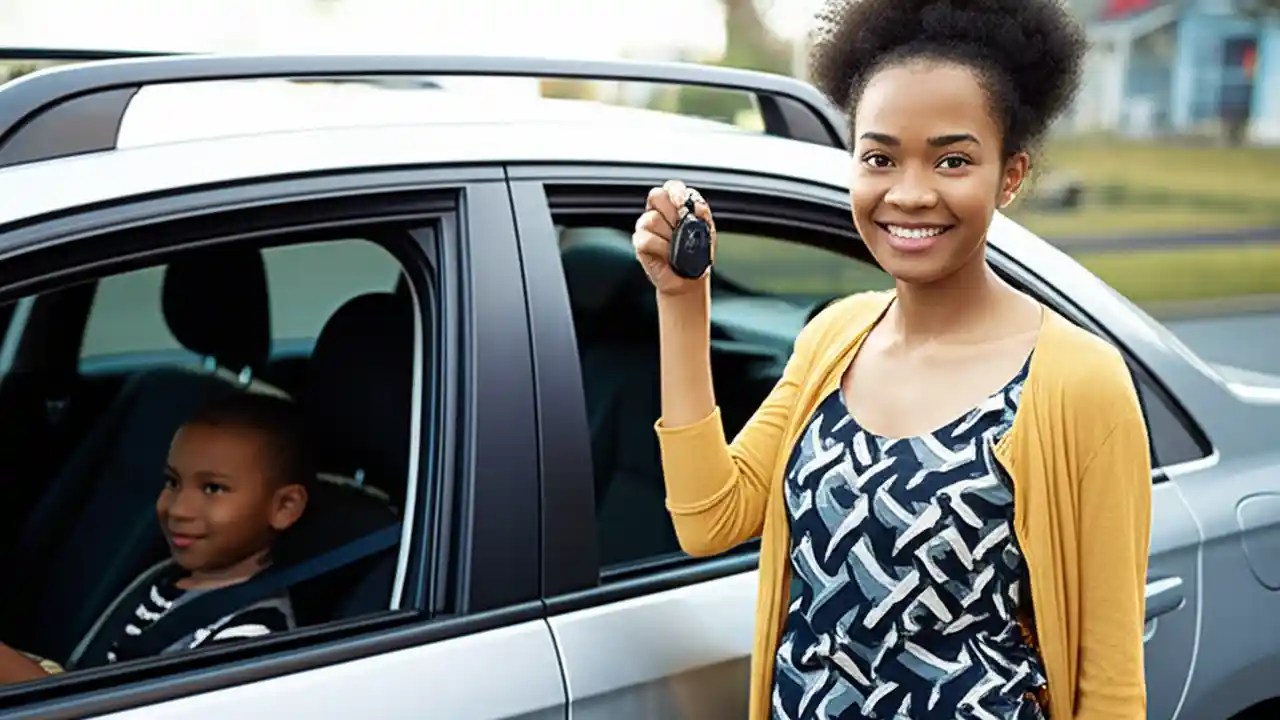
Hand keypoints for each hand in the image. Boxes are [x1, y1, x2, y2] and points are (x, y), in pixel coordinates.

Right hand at [633, 180, 715, 296]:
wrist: (689, 279)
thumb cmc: (696, 254)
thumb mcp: (706, 231)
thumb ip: (702, 214)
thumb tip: (696, 206)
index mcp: (675, 205)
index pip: (671, 186)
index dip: (676, 191)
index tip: (682, 203)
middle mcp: (658, 212)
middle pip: (656, 195)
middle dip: (672, 213)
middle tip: (681, 228)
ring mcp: (646, 226)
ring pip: (652, 219)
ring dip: (669, 236)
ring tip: (676, 247)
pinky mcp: (639, 242)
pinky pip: (646, 239)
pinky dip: (660, 248)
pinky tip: (668, 255)